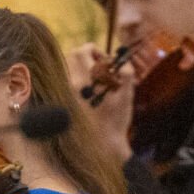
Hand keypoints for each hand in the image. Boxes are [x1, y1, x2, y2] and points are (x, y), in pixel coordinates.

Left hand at [65, 41, 132, 161]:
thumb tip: (123, 61)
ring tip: (97, 78)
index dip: (95, 50)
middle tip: (101, 66)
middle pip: (73, 55)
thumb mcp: (126, 94)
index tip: (105, 60)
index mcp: (86, 80)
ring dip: (83, 66)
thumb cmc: (116, 119)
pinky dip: (80, 78)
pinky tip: (92, 90)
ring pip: (70, 67)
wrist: (103, 143)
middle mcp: (73, 84)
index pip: (83, 51)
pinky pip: (69, 80)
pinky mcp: (67, 100)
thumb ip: (126, 73)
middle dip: (87, 55)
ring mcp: (68, 92)